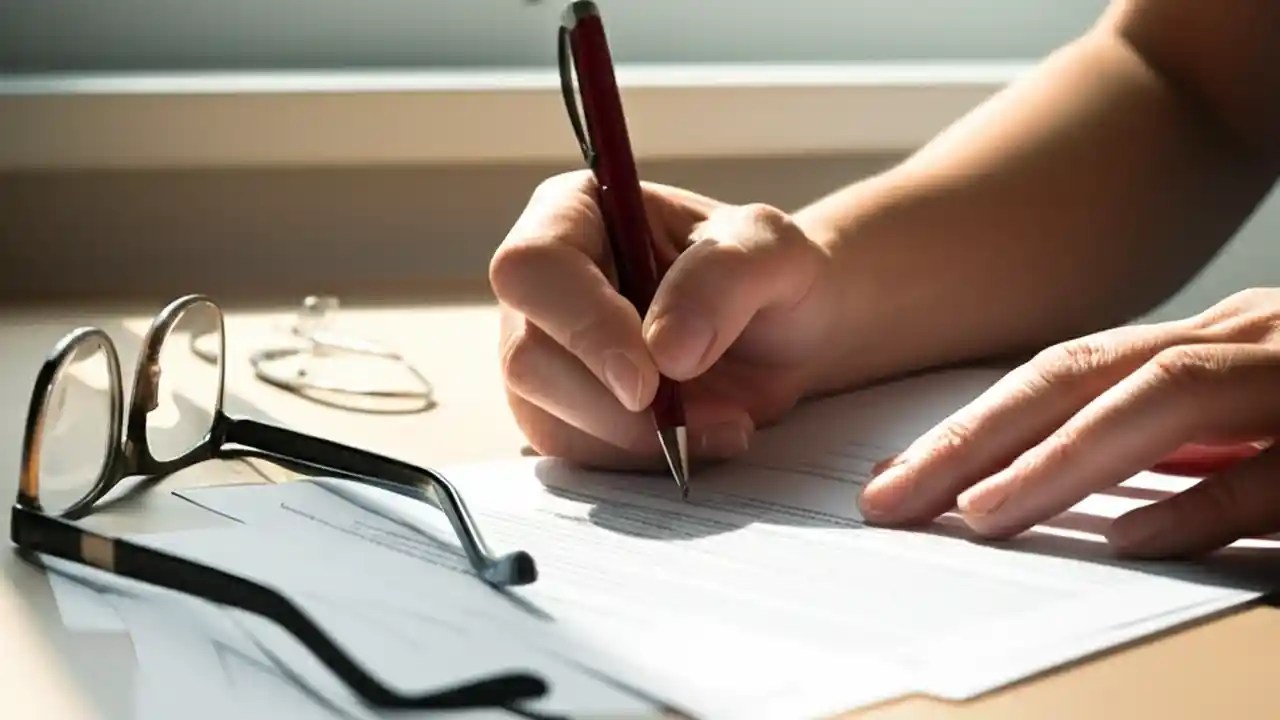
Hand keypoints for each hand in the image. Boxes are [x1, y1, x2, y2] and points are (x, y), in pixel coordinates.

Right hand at [491, 172, 836, 470]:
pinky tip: (700, 439)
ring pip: (546, 416)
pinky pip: (576, 454)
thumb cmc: (772, 275)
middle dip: (617, 405)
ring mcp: (545, 353)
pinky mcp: (561, 412)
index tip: (648, 379)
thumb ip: (724, 279)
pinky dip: (642, 460)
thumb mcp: (775, 252)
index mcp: (575, 214)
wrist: (788, 335)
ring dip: (638, 439)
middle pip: (528, 356)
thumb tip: (665, 350)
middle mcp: (543, 285)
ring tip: (725, 422)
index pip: (534, 268)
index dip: (582, 326)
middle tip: (713, 412)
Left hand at [860, 287, 1279, 558]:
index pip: (1061, 376)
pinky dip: (1197, 503)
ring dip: (1061, 456)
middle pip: (1078, 376)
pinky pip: (1269, 470)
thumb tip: (1066, 478)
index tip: (894, 478)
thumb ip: (1171, 434)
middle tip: (889, 499)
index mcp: (1205, 343)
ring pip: (1161, 398)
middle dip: (974, 438)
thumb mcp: (1251, 408)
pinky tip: (1128, 538)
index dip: (972, 426)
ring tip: (977, 512)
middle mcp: (1239, 343)